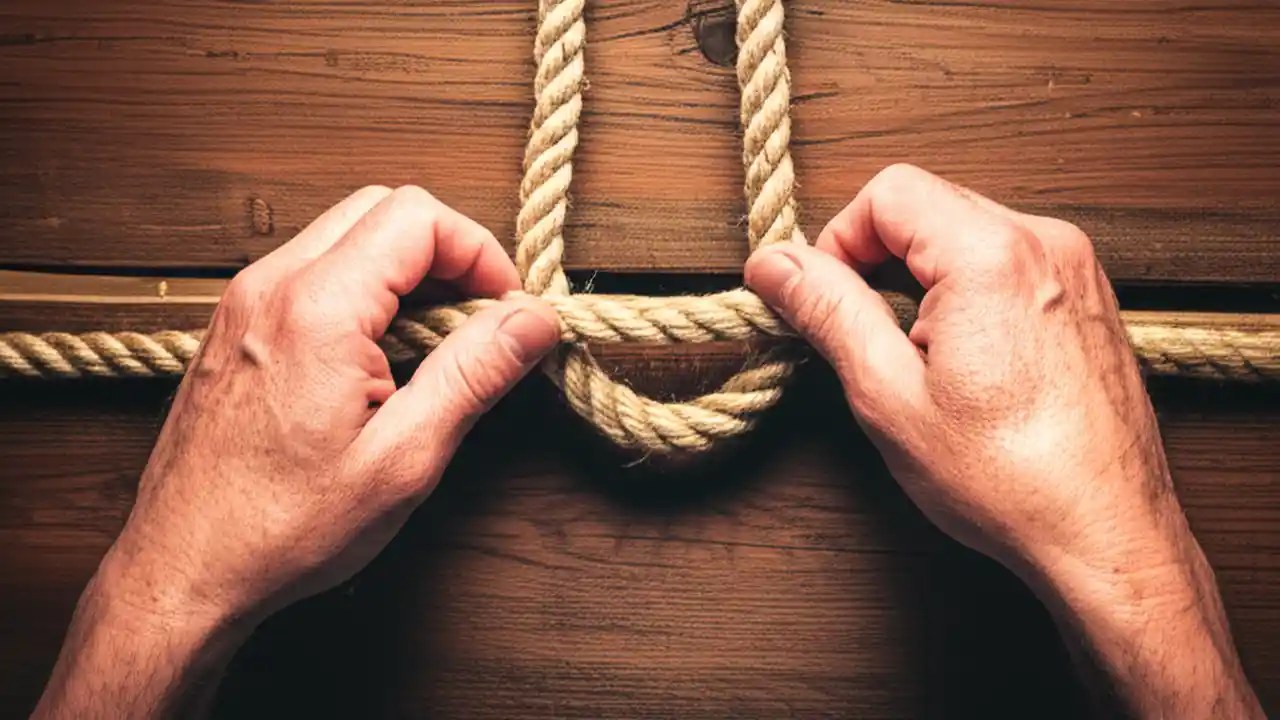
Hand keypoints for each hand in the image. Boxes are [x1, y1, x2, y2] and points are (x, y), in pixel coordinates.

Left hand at [35, 186, 558, 717]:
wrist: (182, 571)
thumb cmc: (283, 528)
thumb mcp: (404, 457)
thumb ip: (474, 373)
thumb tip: (532, 320)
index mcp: (317, 309)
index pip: (418, 217)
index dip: (479, 253)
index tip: (505, 309)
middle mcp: (270, 287)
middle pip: (381, 209)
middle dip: (446, 252)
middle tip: (479, 320)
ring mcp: (243, 302)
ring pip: (345, 235)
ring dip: (405, 272)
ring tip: (436, 346)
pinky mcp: (234, 327)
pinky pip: (312, 271)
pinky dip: (363, 291)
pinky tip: (382, 358)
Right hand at [745, 164, 1261, 717]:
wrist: (1107, 535)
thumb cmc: (1009, 479)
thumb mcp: (888, 395)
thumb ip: (828, 312)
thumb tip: (774, 263)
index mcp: (992, 255)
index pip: (888, 192)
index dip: (837, 240)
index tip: (824, 297)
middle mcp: (1045, 244)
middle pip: (928, 204)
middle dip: (878, 259)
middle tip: (864, 336)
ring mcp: (1077, 269)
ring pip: (967, 232)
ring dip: (923, 279)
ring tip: (918, 360)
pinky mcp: (1089, 297)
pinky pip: (1008, 262)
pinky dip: (967, 294)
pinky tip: (965, 364)